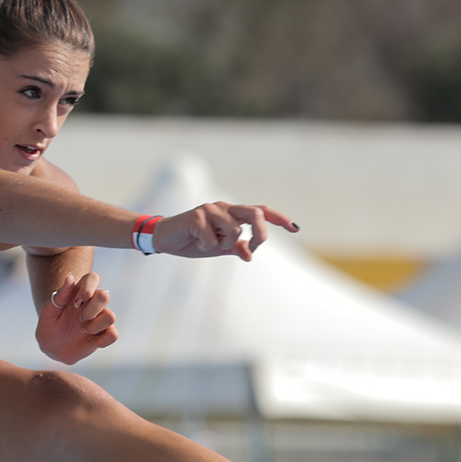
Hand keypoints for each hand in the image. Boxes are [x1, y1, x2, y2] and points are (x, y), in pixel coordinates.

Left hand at [36, 272, 117, 364]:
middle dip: (91, 310)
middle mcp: (91, 304)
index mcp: (78, 294)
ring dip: (95, 326)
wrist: (51, 348)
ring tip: (82, 331)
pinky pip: (114, 335)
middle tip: (79, 318)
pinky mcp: (103, 335)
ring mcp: (99, 319)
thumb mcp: (48, 311)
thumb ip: (60, 295)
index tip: (76, 302)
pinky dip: (102, 340)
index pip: (92, 278)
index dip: (88, 287)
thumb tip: (70, 277)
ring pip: (111, 316)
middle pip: (104, 296)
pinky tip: (90, 341)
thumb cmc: (49, 325)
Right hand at [153, 202, 297, 260]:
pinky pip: (213, 240)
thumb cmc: (193, 241)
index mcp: (232, 212)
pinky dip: (206, 247)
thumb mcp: (218, 248)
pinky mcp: (197, 216)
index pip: (261, 211)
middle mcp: (224, 207)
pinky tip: (194, 242)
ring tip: (207, 244)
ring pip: (234, 231)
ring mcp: (211, 209)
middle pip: (255, 213)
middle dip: (260, 233)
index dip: (279, 218)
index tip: (295, 228)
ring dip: (224, 245)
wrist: (165, 239)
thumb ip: (235, 248)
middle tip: (255, 248)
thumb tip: (250, 255)